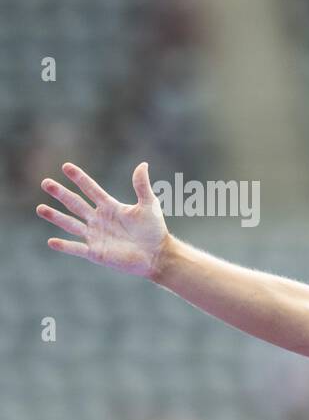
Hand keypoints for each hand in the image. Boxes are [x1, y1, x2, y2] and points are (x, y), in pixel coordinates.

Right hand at [38, 162, 171, 278]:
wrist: (158, 255)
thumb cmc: (154, 230)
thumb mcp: (149, 205)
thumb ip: (142, 186)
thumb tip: (143, 164)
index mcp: (110, 207)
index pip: (91, 189)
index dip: (80, 178)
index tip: (66, 166)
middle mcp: (99, 220)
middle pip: (75, 204)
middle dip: (61, 194)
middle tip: (46, 183)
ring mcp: (96, 236)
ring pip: (71, 224)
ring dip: (56, 217)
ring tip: (40, 209)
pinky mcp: (96, 252)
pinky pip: (77, 248)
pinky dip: (65, 246)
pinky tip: (51, 241)